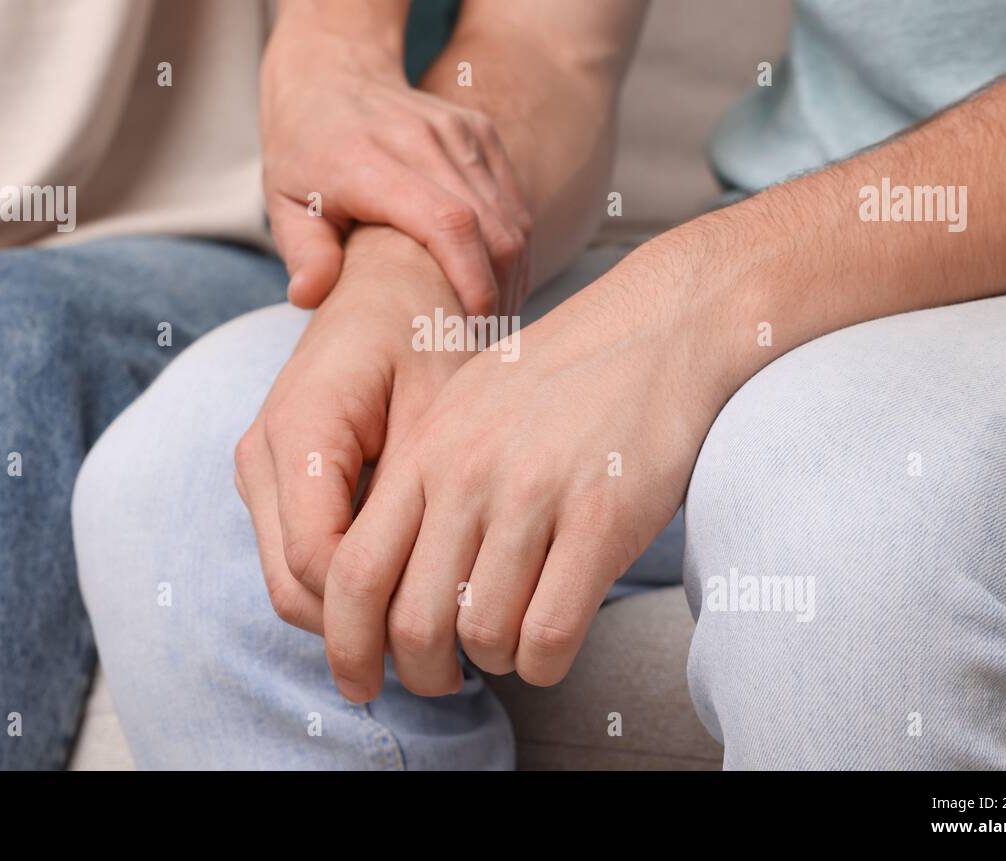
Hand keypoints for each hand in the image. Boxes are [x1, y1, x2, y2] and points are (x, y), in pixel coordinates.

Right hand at [235, 226, 470, 630]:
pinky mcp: (274, 482)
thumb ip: (421, 491)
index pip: (318, 559)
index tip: (447, 644)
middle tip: (442, 674)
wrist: (389, 284)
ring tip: (430, 645)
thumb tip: (434, 590)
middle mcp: (262, 454)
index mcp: (300, 429)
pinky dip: (343, 590)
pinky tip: (404, 600)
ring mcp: (260, 470)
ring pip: (288, 582)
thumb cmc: (425, 330)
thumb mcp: (441, 403)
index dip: (375, 616)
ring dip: (350, 619)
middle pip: (292, 585)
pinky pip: (295, 558)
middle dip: (360, 634)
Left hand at [261, 26, 530, 317]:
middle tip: (482, 336)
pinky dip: (514, 246)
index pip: (447, 223)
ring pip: (512, 216)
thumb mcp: (283, 202)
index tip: (474, 321)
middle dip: (498, 289)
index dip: (472, 278)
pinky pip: (513, 200)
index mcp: (372, 161)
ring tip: (493, 316)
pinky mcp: (481, 132)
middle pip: (492, 226)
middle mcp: (424, 140)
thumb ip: (303, 252)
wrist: (332, 72)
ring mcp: (460, 132)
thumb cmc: (304, 150)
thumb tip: (309, 298)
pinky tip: (497, 281)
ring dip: (512, 273)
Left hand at [318, 236, 736, 699]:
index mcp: (425, 451)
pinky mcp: (600, 516)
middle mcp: (466, 474)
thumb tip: (387, 576)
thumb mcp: (468, 408)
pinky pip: (550, 632)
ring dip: (495, 662)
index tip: (359, 679)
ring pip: (482, 635)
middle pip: (411, 622)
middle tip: (444, 680)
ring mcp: (533, 493)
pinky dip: (545, 661)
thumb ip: (424, 482)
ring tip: (512, 642)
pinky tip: (553, 644)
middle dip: (423, 674)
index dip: (345, 644)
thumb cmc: (563, 377)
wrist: (660, 326)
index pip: (352, 571)